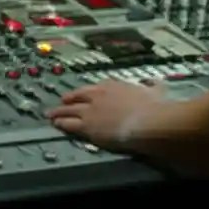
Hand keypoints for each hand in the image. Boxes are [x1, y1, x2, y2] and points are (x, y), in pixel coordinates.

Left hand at [46, 79, 168, 151]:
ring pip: (70, 109)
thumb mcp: (155, 91)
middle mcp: (98, 95)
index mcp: (114, 85)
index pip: (96, 86)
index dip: (88, 91)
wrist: (147, 121)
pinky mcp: (88, 126)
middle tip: (63, 100)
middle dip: (69, 98)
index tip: (85, 93)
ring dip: (60, 111)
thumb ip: (153, 86)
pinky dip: (61, 123)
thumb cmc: (154, 107)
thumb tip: (156, 83)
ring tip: (52, 114)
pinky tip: (56, 124)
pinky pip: (69, 124)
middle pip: (78, 96)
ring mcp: (91, 110)